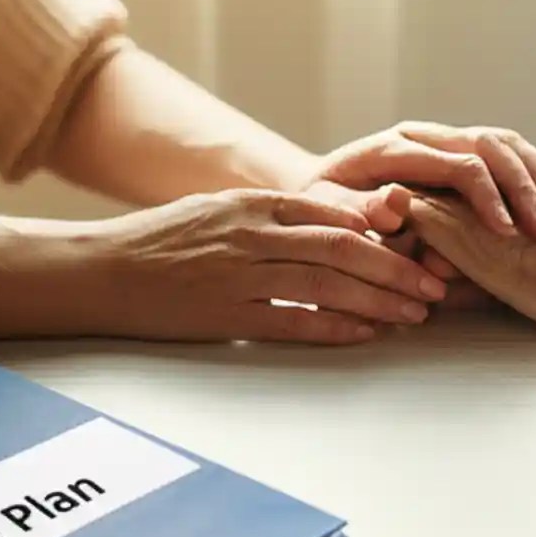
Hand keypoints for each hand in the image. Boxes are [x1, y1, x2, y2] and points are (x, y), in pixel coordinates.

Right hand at [84, 183, 448, 343]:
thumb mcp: (215, 211)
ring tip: (415, 312)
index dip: (383, 232)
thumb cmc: (158, 242)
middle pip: (342, 248)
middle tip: (434, 284)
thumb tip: (328, 225)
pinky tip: (366, 332)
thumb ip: (269, 215)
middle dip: (397, 267)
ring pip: (327, 283)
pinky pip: (293, 321)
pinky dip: (335, 326)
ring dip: (379, 299)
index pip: (333, 213)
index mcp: (251, 204)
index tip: (418, 245)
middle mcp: (251, 234)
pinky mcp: (226, 316)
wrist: (100, 272)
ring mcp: (239, 275)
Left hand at [310, 121, 535, 240]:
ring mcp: (446, 138)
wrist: (320, 194)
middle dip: (526, 189)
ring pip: (508, 145)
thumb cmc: (322, 213)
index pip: (455, 163)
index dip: (485, 197)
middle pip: (491, 147)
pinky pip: (513, 153)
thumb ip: (359, 212)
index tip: (507, 233)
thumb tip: (391, 204)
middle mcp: (424, 134)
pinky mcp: (463, 151)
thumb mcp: (328, 215)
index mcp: (393, 146)